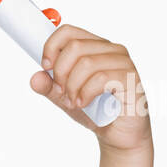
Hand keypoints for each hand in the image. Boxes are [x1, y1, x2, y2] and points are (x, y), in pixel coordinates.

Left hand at [30, 24, 151, 152]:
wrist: (118, 134)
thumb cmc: (96, 112)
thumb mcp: (65, 98)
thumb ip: (50, 87)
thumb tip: (35, 78)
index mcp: (95, 47)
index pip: (68, 32)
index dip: (51, 47)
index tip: (45, 67)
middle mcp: (111, 50)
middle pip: (75, 46)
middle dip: (60, 72)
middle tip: (61, 91)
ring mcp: (123, 62)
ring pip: (86, 63)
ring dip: (72, 86)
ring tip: (73, 101)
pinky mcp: (130, 78)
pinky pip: (101, 78)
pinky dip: (86, 93)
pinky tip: (84, 103)